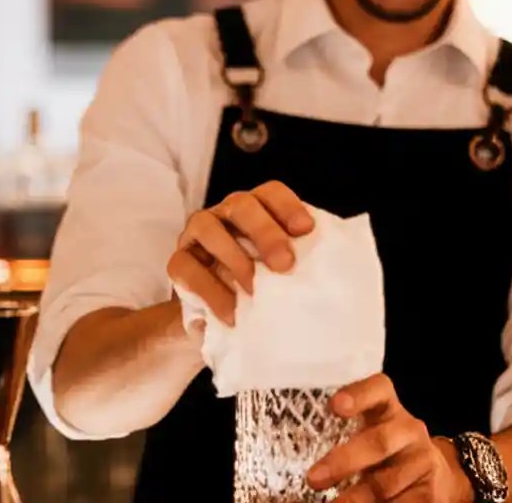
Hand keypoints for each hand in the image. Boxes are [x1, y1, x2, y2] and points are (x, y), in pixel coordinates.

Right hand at [166, 180, 313, 326]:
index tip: (306, 229)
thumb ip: (298, 263)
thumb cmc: (260, 288)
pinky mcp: (179, 262)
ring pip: (208, 228)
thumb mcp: (282, 274)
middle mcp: (225, 214)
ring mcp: (197, 234)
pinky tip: (231, 312)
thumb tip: (332, 270)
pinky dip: (210, 290)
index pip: (270, 193)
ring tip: (254, 289)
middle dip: (264, 232)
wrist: (221, 318)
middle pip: (242, 205)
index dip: (288, 206)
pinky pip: (187, 268)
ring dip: (234, 257)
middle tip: (285, 264)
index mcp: (256, 210)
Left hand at [307, 374, 473, 502]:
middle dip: (344, 461)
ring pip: (386, 482)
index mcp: (389, 409)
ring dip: (355, 498)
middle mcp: (409, 430)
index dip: (358, 395)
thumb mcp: (370, 436)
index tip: (334, 405)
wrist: (433, 476)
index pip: (378, 390)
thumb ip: (347, 446)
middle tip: (313, 479)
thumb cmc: (385, 453)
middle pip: (379, 442)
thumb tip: (315, 473)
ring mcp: (423, 461)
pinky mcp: (430, 492)